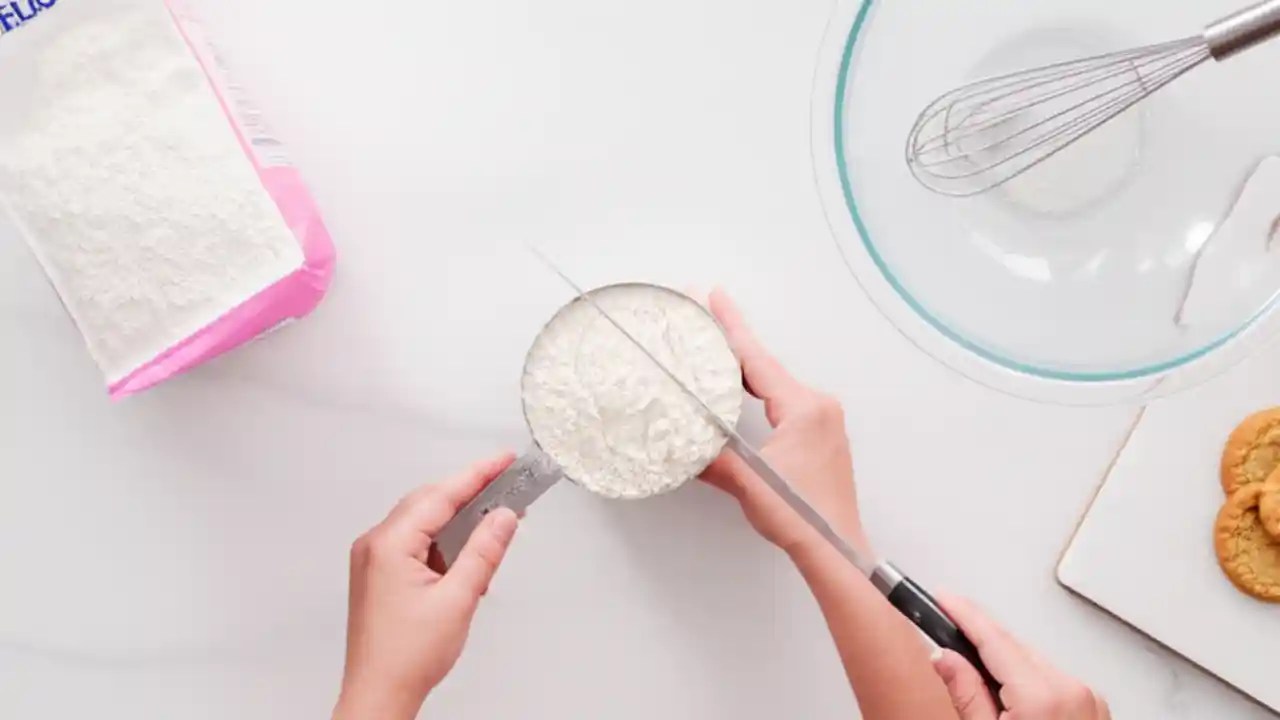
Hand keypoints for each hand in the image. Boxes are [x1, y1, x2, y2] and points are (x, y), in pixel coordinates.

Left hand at [333, 454, 520, 719]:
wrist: (379, 694)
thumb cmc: (406, 657)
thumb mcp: (459, 599)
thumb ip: (484, 551)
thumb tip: (504, 518)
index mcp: (389, 544)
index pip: (441, 495)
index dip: (478, 474)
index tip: (504, 460)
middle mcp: (375, 545)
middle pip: (430, 502)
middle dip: (471, 493)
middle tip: (508, 483)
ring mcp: (374, 560)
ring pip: (424, 522)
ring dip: (460, 520)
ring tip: (497, 521)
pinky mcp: (380, 574)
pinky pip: (416, 542)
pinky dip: (445, 542)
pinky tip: (469, 552)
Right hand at [701, 289, 869, 557]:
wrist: (835, 549)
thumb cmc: (802, 517)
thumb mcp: (747, 482)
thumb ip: (711, 458)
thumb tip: (678, 445)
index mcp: (804, 408)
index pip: (758, 360)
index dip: (732, 327)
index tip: (714, 297)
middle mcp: (819, 407)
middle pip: (767, 368)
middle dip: (735, 346)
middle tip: (707, 320)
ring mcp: (824, 422)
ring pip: (777, 385)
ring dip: (747, 372)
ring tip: (717, 354)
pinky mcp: (822, 437)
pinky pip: (786, 402)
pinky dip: (762, 393)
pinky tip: (742, 394)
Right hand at [931, 594, 1110, 719]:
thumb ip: (966, 694)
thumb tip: (947, 660)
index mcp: (1044, 698)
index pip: (994, 639)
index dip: (964, 614)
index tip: (943, 598)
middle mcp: (1074, 692)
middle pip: (1014, 648)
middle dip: (980, 642)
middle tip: (946, 641)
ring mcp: (1090, 702)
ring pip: (1033, 664)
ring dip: (1003, 666)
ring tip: (979, 694)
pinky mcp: (1094, 711)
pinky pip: (1052, 682)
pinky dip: (1026, 683)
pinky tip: (1008, 700)